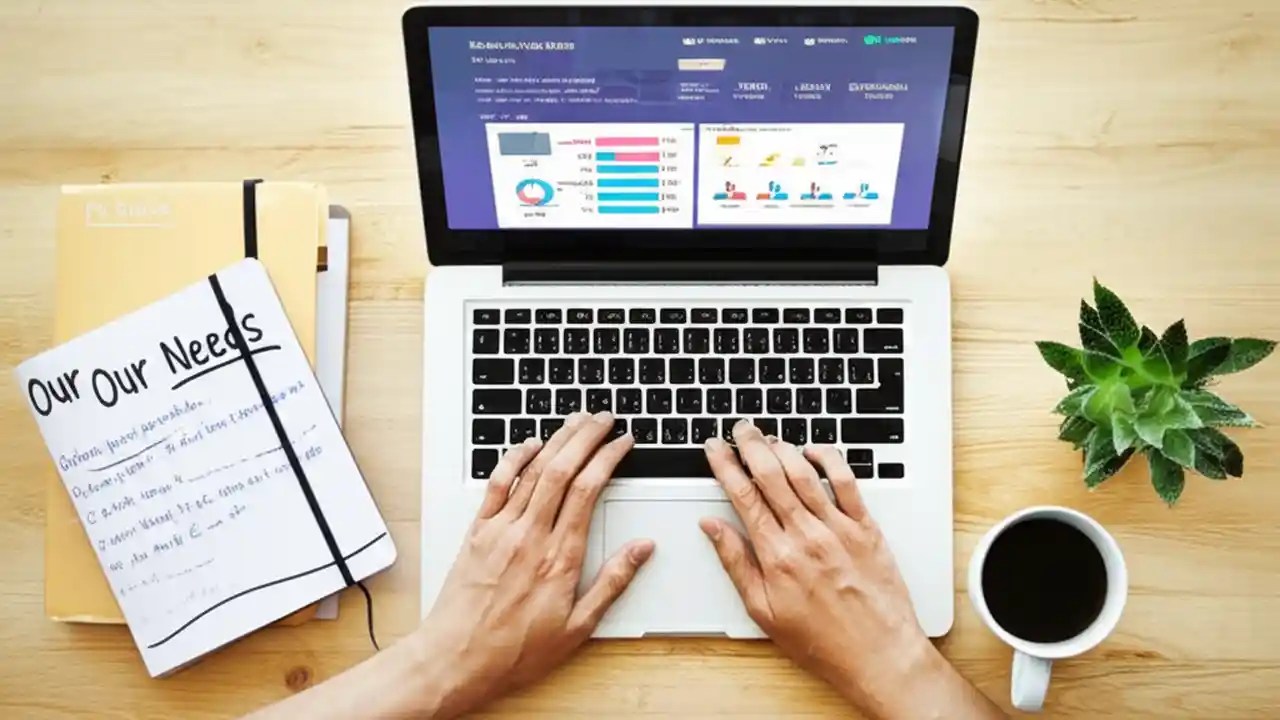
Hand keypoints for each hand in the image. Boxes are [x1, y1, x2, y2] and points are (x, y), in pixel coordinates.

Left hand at [412, 411, 652, 717]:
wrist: (456, 660)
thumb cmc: (514, 651)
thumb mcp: (578, 628)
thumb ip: (613, 582)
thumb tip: (642, 549)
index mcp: (560, 558)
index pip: (589, 489)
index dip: (608, 457)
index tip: (623, 442)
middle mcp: (530, 536)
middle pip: (562, 469)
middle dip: (586, 436)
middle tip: (604, 418)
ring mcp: (500, 530)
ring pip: (533, 470)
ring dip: (557, 439)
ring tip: (576, 421)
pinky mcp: (477, 532)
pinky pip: (496, 484)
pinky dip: (514, 459)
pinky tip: (529, 445)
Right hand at [700, 421, 1002, 719]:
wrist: (879, 655)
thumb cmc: (822, 641)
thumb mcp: (763, 611)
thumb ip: (735, 564)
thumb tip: (712, 528)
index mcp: (777, 556)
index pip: (743, 496)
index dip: (725, 466)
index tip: (714, 449)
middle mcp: (806, 536)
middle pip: (771, 475)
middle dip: (750, 445)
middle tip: (739, 429)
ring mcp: (839, 529)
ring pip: (804, 472)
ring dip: (782, 448)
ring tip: (767, 436)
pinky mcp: (867, 528)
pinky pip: (846, 482)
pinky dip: (829, 459)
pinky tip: (814, 451)